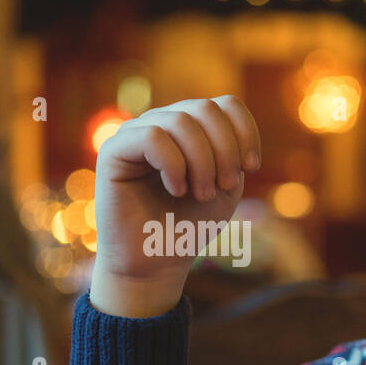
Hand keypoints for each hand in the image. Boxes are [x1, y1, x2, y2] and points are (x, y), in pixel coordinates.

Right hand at [90, 96, 261, 316]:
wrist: (157, 260)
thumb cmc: (191, 224)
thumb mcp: (225, 186)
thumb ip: (232, 154)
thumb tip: (232, 131)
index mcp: (191, 130)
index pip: (224, 104)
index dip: (245, 131)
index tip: (251, 168)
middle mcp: (162, 124)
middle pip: (205, 108)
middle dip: (225, 149)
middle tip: (224, 185)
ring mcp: (136, 134)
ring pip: (180, 121)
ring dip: (203, 162)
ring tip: (202, 193)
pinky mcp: (114, 151)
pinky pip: (152, 137)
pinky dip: (174, 165)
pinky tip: (177, 189)